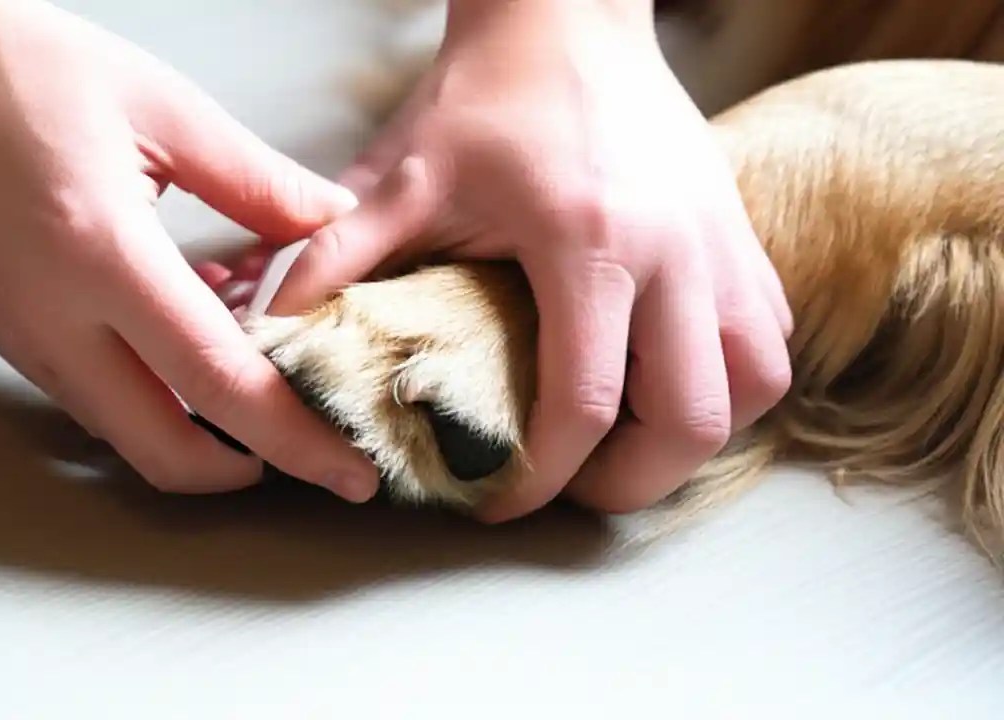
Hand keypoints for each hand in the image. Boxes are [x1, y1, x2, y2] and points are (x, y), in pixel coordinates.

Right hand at [0, 0, 378, 500]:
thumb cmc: (17, 64)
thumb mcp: (161, 106)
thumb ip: (258, 180)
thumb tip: (331, 220)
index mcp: (102, 258)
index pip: (219, 386)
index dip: (295, 441)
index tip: (349, 472)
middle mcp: (52, 319)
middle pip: (164, 450)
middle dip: (247, 469)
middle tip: (309, 446)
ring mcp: (21, 336)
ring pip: (126, 430)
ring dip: (200, 424)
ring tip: (252, 355)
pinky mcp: (7, 332)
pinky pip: (93, 395)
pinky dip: (155, 391)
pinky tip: (189, 326)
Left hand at [267, 0, 791, 519]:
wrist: (567, 14)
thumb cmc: (487, 94)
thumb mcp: (401, 174)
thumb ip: (337, 256)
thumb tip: (278, 334)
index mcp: (588, 242)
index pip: (584, 405)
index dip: (541, 478)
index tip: (501, 500)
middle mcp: (675, 250)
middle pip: (692, 421)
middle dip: (631, 482)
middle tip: (575, 489)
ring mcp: (721, 240)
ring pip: (753, 386)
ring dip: (692, 435)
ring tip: (628, 439)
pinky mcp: (740, 229)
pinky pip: (766, 335)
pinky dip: (728, 379)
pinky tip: (669, 377)